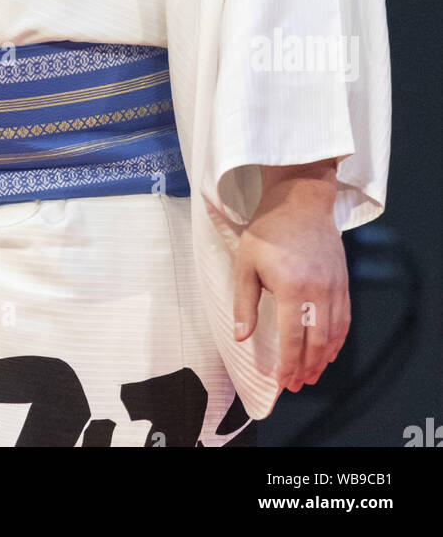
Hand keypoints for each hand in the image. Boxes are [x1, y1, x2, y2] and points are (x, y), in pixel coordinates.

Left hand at [232, 165, 349, 392]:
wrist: (301, 200)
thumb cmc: (268, 230)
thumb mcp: (246, 264)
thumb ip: (244, 303)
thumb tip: (241, 338)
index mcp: (291, 288)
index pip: (292, 338)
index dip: (288, 364)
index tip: (282, 382)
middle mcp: (318, 291)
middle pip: (316, 342)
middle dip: (307, 368)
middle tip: (297, 385)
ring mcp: (335, 286)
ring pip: (334, 334)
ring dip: (324, 359)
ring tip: (312, 375)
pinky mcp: (343, 281)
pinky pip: (344, 318)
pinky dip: (338, 340)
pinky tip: (330, 351)